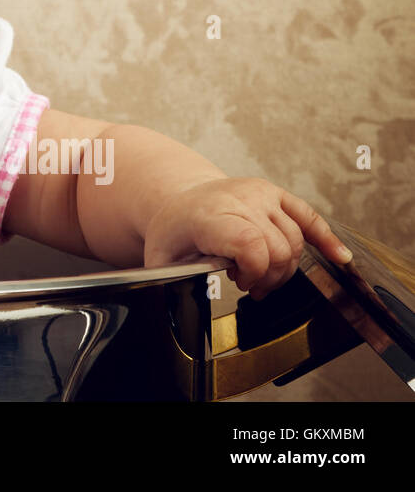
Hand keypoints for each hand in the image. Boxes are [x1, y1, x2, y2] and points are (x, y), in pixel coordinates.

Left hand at [142, 177, 352, 299]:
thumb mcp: (161, 260)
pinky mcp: (276, 194)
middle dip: (266, 276)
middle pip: (277, 248)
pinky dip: (325, 239)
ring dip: (282, 268)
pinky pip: (309, 217)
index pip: (250, 243)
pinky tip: (339, 257)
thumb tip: (182, 306)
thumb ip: (172, 283)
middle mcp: (239, 199)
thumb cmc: (173, 232)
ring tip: (257, 272)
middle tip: (245, 282)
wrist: (179, 199)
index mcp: (210, 214)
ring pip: (294, 241)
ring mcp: (260, 194)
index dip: (253, 271)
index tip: (238, 281)